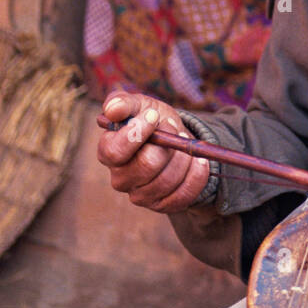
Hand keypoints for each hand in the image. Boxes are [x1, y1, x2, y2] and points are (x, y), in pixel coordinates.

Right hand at [97, 90, 211, 212]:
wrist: (174, 137)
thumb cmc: (151, 119)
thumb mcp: (138, 104)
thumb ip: (122, 102)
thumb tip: (113, 110)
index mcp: (108, 152)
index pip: (114, 151)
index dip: (136, 133)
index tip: (154, 116)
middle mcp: (120, 178)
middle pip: (146, 165)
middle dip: (167, 143)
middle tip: (174, 128)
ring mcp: (140, 195)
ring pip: (167, 180)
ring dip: (183, 157)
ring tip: (185, 142)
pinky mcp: (161, 205)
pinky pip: (182, 196)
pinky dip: (196, 176)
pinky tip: (200, 161)